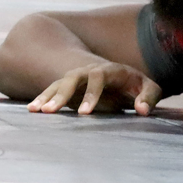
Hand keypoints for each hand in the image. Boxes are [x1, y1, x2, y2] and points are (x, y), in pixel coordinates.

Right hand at [28, 61, 162, 115]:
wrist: (125, 77)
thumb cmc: (138, 85)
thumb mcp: (150, 89)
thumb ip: (149, 97)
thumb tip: (142, 110)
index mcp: (111, 70)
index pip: (98, 78)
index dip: (91, 94)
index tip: (85, 113)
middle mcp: (90, 71)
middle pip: (73, 78)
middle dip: (62, 94)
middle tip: (52, 110)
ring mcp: (78, 78)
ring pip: (60, 84)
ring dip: (48, 96)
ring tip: (36, 110)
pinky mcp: (70, 87)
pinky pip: (53, 91)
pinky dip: (43, 98)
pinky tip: (32, 109)